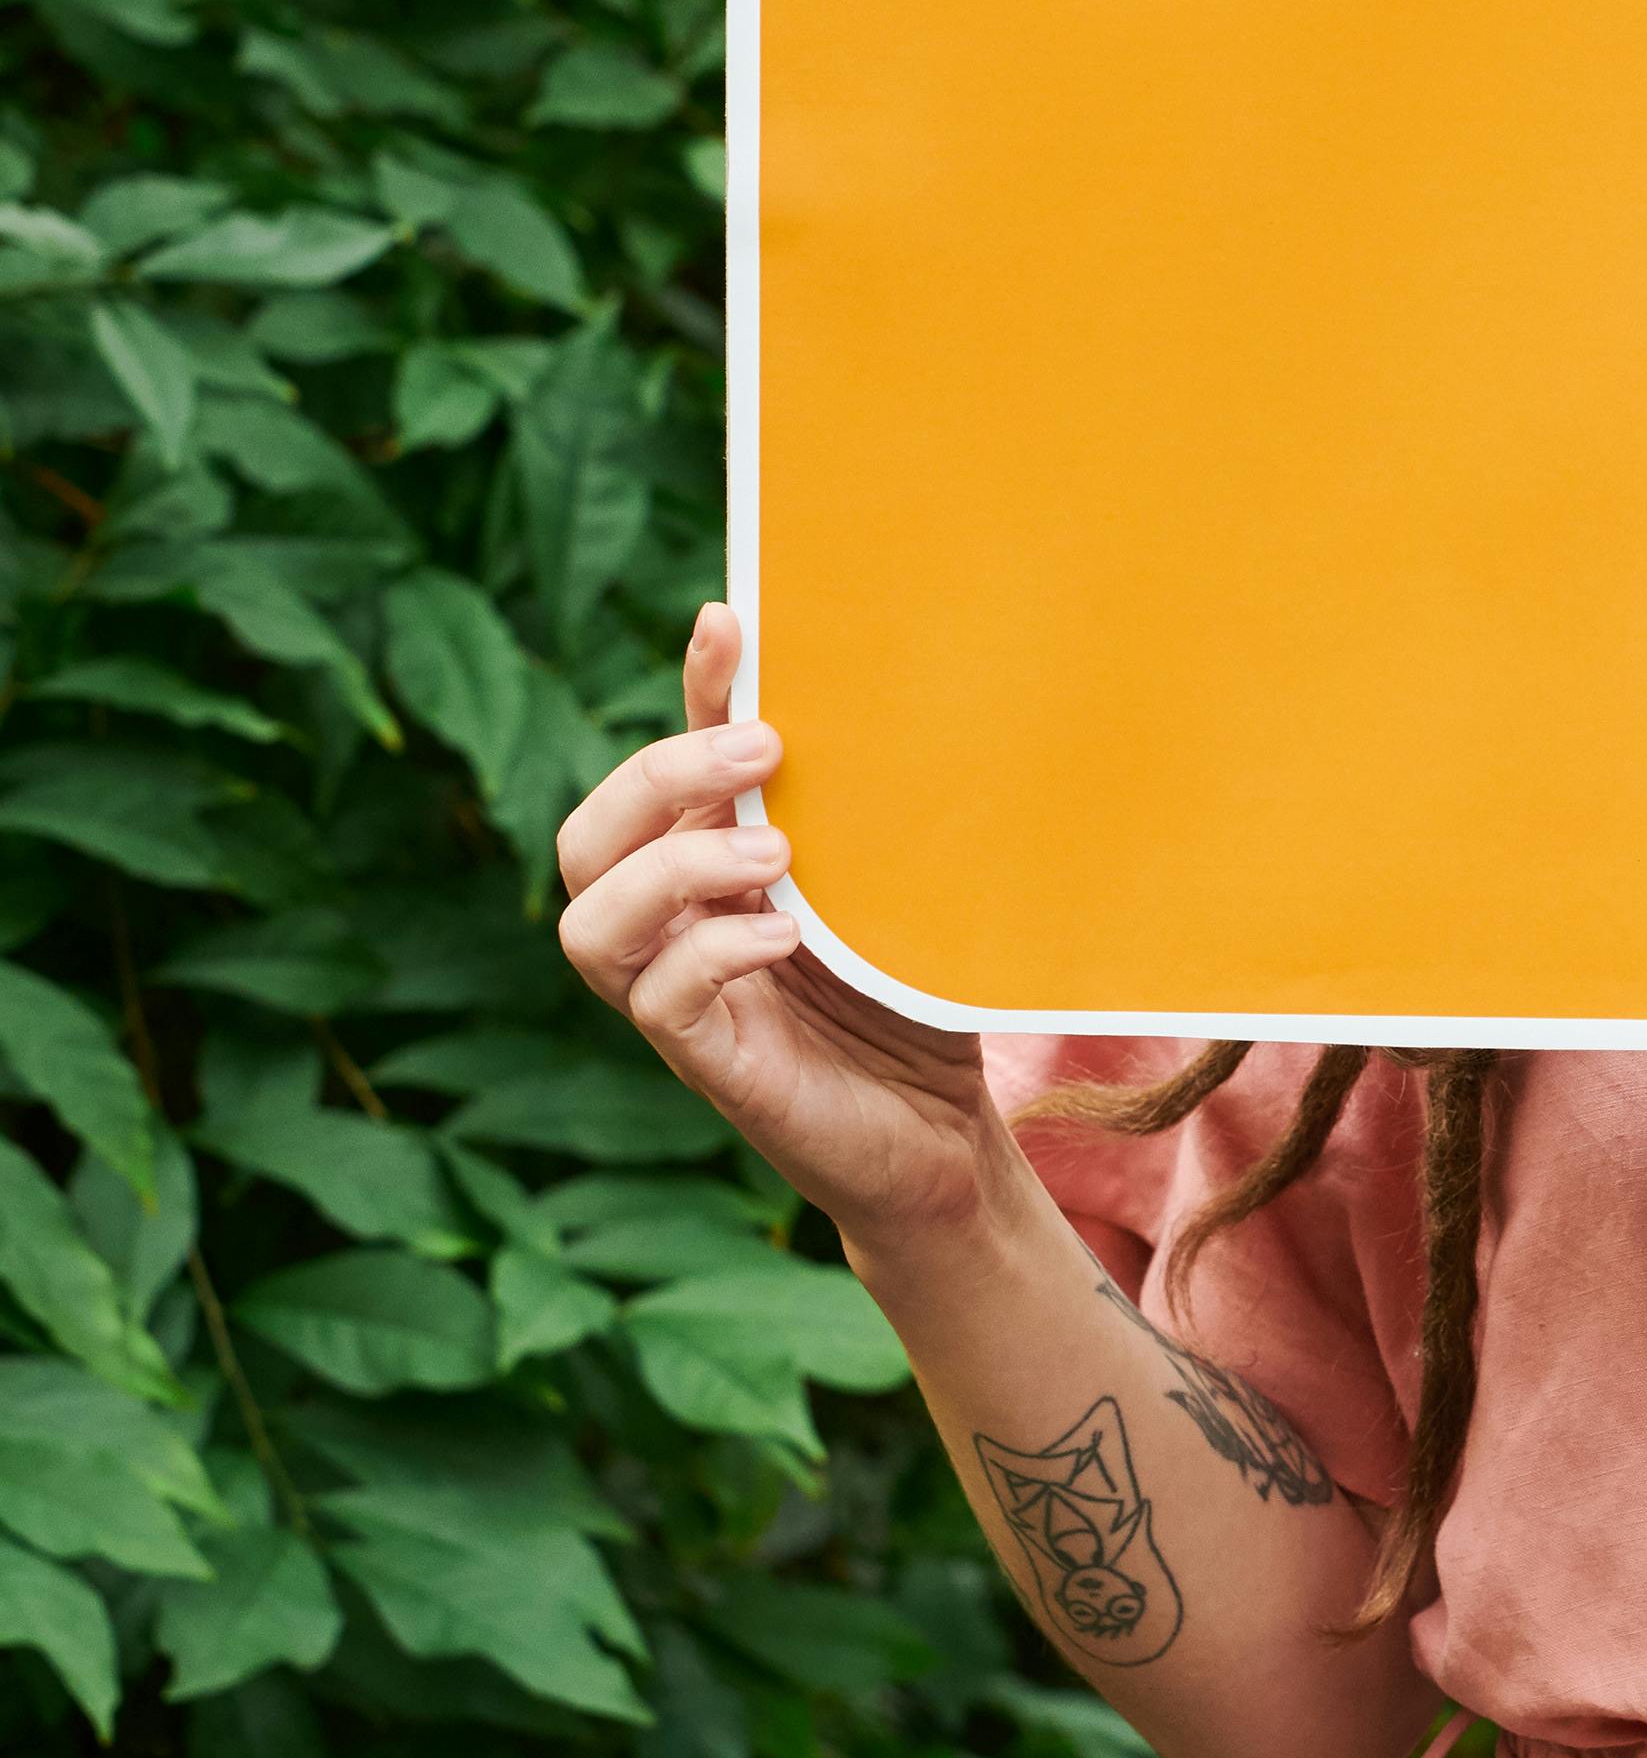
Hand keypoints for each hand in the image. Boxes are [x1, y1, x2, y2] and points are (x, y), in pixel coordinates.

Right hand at [556, 605, 998, 1254]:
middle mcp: (674, 930)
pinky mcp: (708, 1066)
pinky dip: (712, 954)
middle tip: (763, 752)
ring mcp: (680, 1001)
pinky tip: (782, 936)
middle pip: (589, 839)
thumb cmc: (914, 1002)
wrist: (946, 1135)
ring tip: (775, 855)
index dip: (688, 694)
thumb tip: (884, 695)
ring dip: (673, 867)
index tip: (730, 622)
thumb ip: (861, 812)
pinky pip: (660, 1002)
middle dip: (659, 776)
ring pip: (593, 923)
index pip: (664, 770)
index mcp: (707, 870)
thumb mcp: (890, 888)